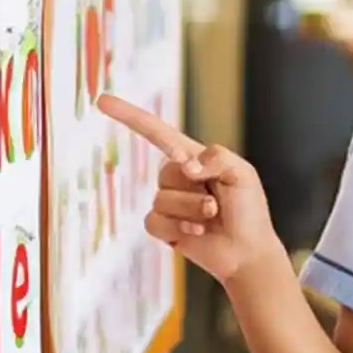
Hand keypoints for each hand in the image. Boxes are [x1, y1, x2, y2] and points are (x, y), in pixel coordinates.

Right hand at [98, 94, 283, 284]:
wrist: (247, 251)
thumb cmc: (248, 210)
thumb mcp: (242, 173)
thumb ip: (216, 157)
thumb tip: (185, 164)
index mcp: (193, 158)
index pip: (157, 133)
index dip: (130, 116)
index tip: (103, 102)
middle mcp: (177, 177)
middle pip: (167, 172)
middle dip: (196, 189)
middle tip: (217, 202)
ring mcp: (168, 202)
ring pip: (162, 199)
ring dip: (192, 210)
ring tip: (211, 218)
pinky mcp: (162, 227)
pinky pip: (154, 221)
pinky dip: (178, 227)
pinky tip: (197, 231)